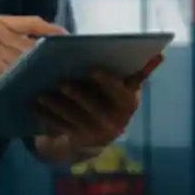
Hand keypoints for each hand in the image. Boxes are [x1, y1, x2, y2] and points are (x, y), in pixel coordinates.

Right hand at [0, 15, 67, 91]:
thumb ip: (10, 46)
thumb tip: (38, 55)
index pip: (34, 21)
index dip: (54, 30)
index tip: (71, 41)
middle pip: (30, 42)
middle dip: (47, 56)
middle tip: (65, 68)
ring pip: (19, 57)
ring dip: (34, 69)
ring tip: (51, 79)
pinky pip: (3, 69)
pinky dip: (16, 77)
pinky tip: (26, 86)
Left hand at [34, 62, 156, 151]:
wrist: (102, 132)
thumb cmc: (113, 98)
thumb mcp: (126, 87)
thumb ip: (136, 72)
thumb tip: (159, 54)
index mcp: (128, 105)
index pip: (120, 93)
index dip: (107, 81)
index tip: (92, 68)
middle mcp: (114, 123)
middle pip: (93, 107)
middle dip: (76, 95)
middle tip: (61, 82)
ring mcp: (95, 134)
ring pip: (73, 118)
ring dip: (56, 106)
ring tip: (41, 93)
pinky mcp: (78, 139)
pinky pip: (60, 127)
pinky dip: (47, 116)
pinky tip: (36, 105)